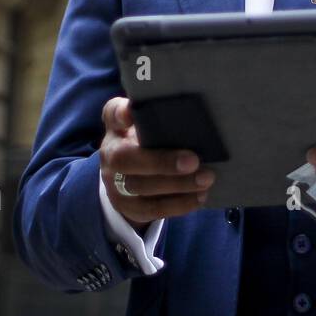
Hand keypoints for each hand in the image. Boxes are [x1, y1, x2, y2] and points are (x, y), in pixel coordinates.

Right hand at [100, 96, 213, 227]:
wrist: (127, 178)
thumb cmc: (146, 143)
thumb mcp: (145, 125)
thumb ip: (157, 114)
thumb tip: (180, 105)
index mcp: (117, 129)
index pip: (112, 114)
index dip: (121, 113)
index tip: (132, 113)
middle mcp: (110, 156)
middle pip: (127, 159)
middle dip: (162, 162)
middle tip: (194, 161)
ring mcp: (115, 184)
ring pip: (141, 187)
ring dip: (177, 185)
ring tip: (205, 180)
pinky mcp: (128, 207)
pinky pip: (151, 209)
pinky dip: (178, 204)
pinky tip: (199, 197)